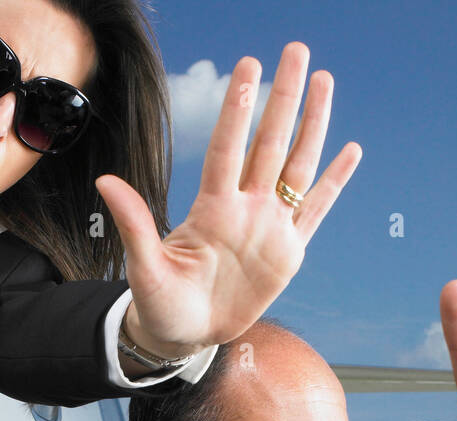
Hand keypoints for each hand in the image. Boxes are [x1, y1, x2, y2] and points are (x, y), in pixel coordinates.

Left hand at [95, 43, 361, 355]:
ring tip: (323, 81)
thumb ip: (135, 223)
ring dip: (312, 125)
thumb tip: (105, 181)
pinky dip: (333, 183)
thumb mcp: (145, 267)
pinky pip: (315, 211)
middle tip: (295, 50)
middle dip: (283, 98)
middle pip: (269, 143)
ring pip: (297, 166)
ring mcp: (269, 227)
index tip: (248, 69)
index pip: (227, 149)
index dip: (237, 110)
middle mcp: (244, 209)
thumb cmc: (160, 302)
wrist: (183, 335)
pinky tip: (350, 151)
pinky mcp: (288, 252)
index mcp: (211, 209)